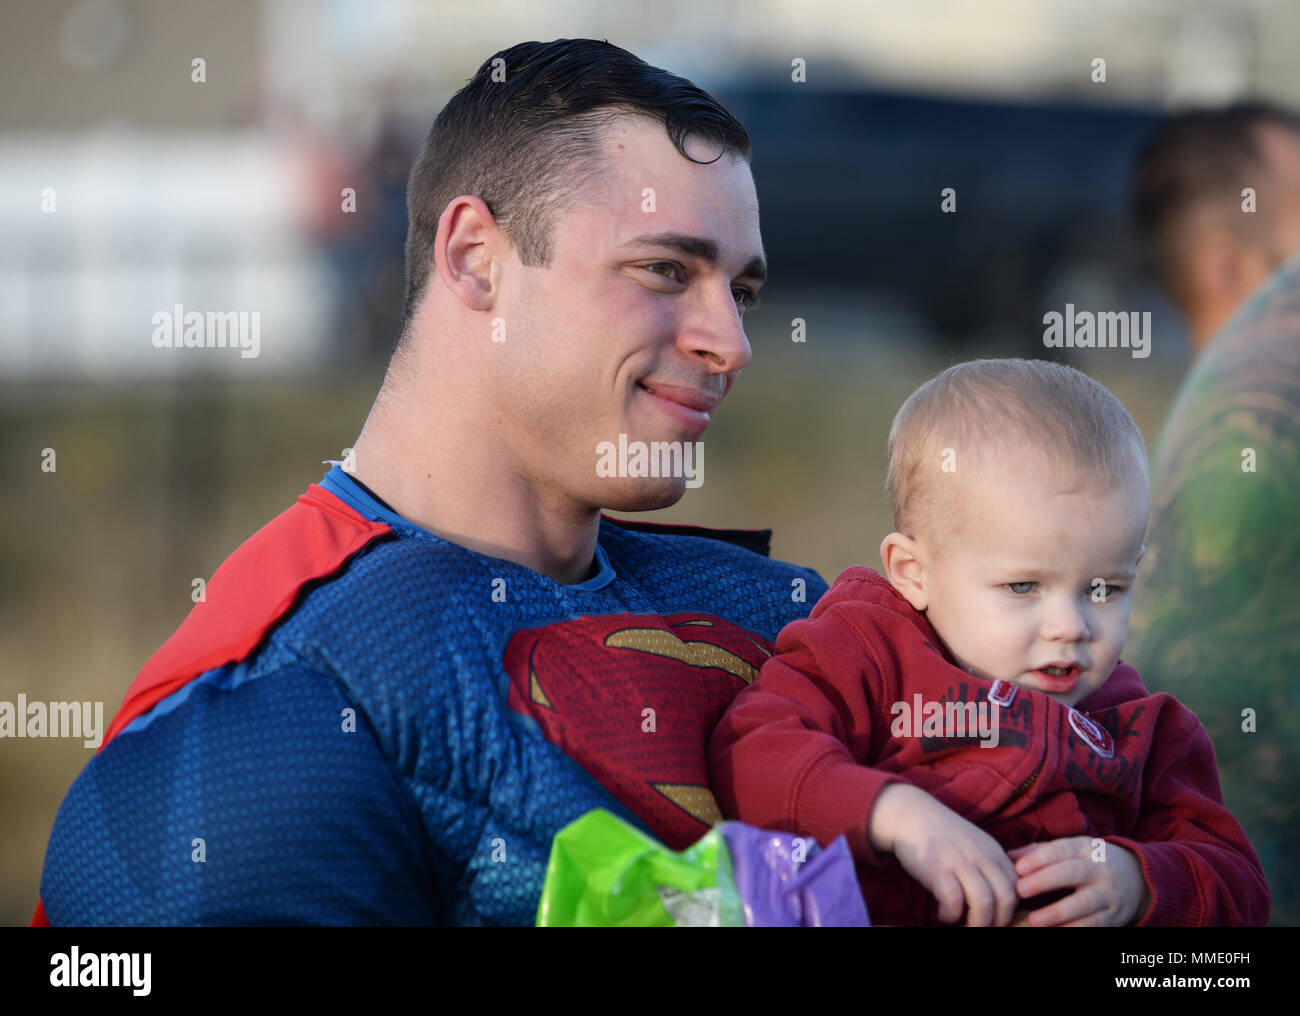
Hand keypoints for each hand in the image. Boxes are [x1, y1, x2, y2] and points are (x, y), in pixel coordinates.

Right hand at [870, 784, 1018, 926]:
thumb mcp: (977, 846)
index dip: (1010, 911)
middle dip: (998, 922)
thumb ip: (992, 867)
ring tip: (964, 926)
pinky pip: (953, 901)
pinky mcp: (937, 868)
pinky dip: (950, 915)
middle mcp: (981, 856)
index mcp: (995, 852)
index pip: (1017, 889)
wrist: (912, 814)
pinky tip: (943, 914)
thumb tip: (1005, 901)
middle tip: (983, 927)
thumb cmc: (944, 837)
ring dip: (977, 923)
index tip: (995, 918)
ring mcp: (959, 861)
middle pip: (1006, 898)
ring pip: (983, 902)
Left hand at [1008, 837, 1149, 925]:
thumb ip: (1039, 852)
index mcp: (1085, 849)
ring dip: (1058, 913)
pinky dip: (1075, 929)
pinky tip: (1056, 932)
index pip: (1061, 850)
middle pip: (1073, 873)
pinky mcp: (1114, 918)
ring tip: (1034, 920)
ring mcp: (1109, 895)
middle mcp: (1100, 870)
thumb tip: (1007, 856)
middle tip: (1020, 890)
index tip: (1017, 868)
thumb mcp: (1070, 851)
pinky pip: (1095, 926)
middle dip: (1046, 881)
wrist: (1138, 879)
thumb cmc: (1088, 863)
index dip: (1039, 858)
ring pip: (1085, 904)